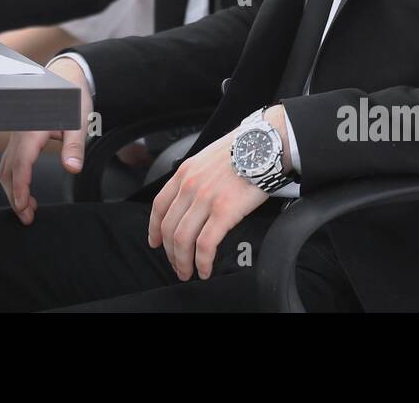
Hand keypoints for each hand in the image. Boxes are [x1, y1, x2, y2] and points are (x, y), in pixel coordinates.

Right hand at [0, 56, 91, 224]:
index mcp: (32, 130)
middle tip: (27, 218)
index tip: (23, 207)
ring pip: (6, 168)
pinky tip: (25, 192)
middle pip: (9, 171)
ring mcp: (16, 137)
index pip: (21, 164)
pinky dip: (14, 180)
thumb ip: (75, 146)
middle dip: (14, 196)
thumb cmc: (72, 99)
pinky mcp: (18, 140)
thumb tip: (72, 168)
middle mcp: (19, 134)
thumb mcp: (79, 121)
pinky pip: (10, 163)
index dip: (20, 188)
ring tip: (28, 210)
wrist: (65, 80)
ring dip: (13, 191)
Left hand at [149, 107, 290, 281]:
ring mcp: (205, 199)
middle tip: (176, 264)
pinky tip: (205, 270)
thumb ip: (196, 177)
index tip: (155, 241)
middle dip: (169, 252)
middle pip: (168, 227)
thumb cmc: (242, 151)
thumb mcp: (208, 158)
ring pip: (182, 239)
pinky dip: (202, 262)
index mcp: (185, 173)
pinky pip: (205, 245)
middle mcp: (190, 186)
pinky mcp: (224, 211)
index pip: (159, 206)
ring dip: (182, 262)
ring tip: (187, 272)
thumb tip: (194, 198)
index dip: (154, 229)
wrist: (264, 145)